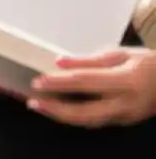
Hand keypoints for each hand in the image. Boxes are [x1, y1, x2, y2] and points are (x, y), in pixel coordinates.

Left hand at [29, 49, 155, 126]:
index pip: (85, 82)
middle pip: (84, 112)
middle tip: (33, 101)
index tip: (38, 81)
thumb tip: (59, 62)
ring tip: (40, 106)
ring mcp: (126, 117)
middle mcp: (125, 103)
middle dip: (55, 109)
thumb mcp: (121, 54)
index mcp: (126, 81)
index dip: (60, 82)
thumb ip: (89, 60)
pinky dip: (74, 117)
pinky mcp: (124, 122)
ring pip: (88, 122)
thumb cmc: (147, 64)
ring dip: (61, 116)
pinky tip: (59, 109)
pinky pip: (95, 122)